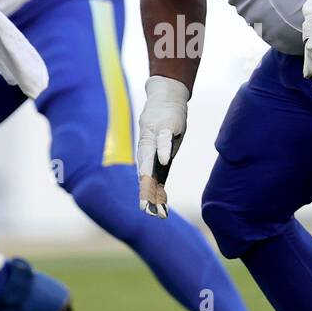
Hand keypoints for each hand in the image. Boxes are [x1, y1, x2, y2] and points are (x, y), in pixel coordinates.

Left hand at [136, 75, 188, 217]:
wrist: (166, 96)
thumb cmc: (163, 123)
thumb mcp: (163, 145)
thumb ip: (161, 162)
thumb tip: (159, 184)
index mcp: (150, 157)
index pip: (150, 180)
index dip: (150, 197)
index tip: (151, 214)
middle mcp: (149, 149)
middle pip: (147, 174)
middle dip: (146, 192)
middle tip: (145, 210)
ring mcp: (155, 137)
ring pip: (150, 158)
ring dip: (149, 176)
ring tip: (148, 192)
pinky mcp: (164, 125)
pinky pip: (163, 139)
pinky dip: (162, 149)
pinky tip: (163, 161)